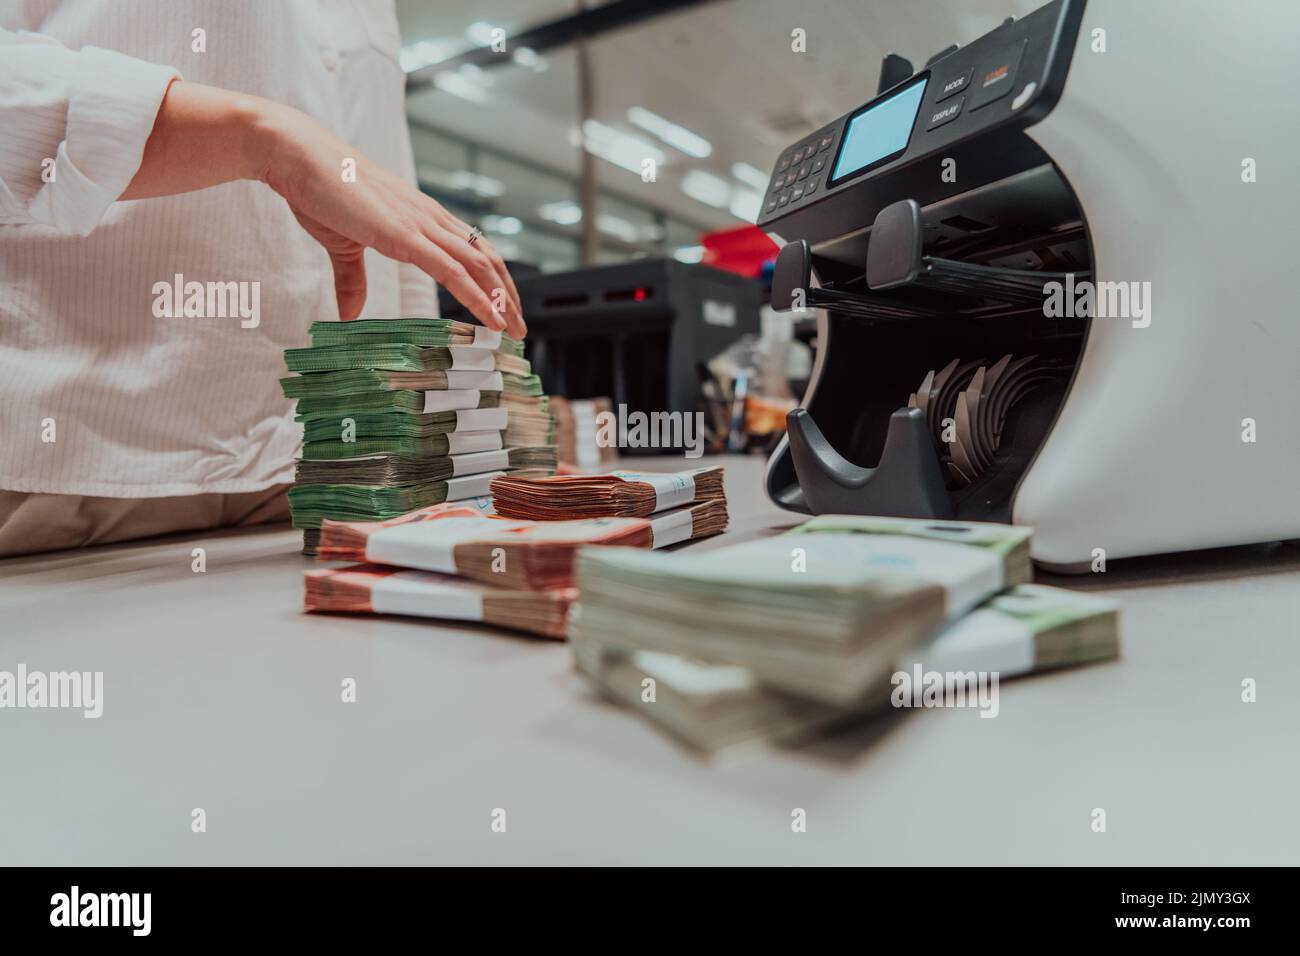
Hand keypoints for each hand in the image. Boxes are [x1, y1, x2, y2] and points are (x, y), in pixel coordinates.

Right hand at [256, 102, 523, 334]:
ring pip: (479, 266)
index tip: (505, 305)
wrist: (298, 157)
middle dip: (508, 295)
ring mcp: (421, 225)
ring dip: (501, 300)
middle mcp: (429, 218)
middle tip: (520, 326)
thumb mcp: (341, 244)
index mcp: (421, 216)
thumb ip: (352, 278)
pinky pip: (454, 271)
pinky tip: (491, 318)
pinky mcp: (406, 235)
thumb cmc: (318, 190)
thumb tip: (349, 313)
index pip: (472, 249)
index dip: (493, 279)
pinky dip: (478, 297)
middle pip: (486, 259)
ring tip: (515, 329)